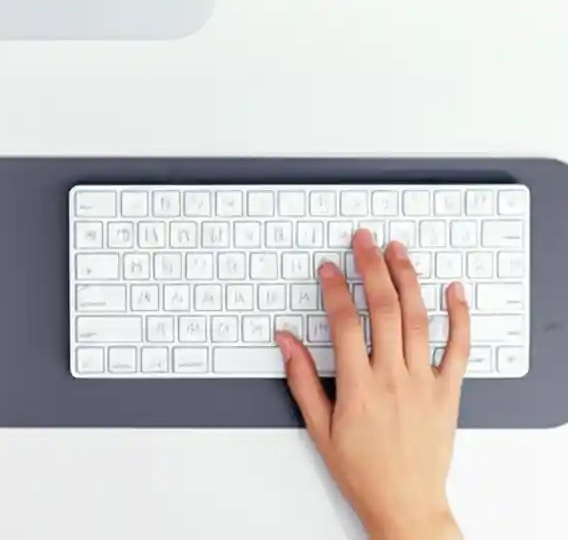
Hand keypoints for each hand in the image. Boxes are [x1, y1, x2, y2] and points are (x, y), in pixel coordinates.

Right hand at [277, 229, 467, 539]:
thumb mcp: (318, 427)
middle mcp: (393, 379)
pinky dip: (458, 315)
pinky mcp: (448, 391)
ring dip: (408, 279)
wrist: (405, 502)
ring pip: (418, 319)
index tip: (329, 268)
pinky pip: (459, 347)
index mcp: (358, 387)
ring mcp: (424, 382)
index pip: (345, 323)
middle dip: (372, 268)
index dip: (335, 290)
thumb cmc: (362, 470)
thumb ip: (302, 379)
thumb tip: (286, 341)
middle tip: (364, 241)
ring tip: (397, 251)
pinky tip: (452, 290)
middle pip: (384, 309)